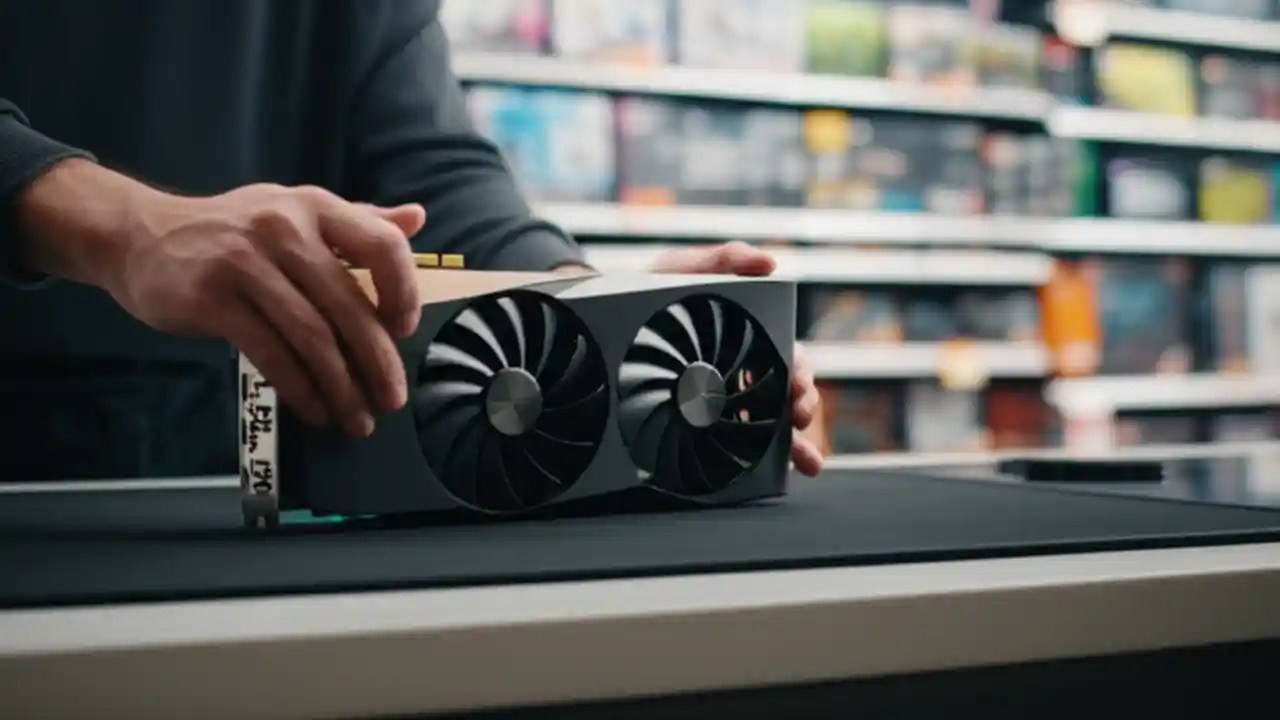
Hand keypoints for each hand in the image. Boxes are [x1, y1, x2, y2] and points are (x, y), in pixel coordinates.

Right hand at [18, 160, 424, 437]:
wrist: (141, 234)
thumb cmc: (233, 229)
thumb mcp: (296, 211)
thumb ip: (359, 220)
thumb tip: (418, 218)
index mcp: (315, 206)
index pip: (382, 245)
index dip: (403, 292)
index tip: (404, 330)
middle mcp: (284, 229)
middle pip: (348, 306)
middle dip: (377, 362)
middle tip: (392, 398)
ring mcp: (245, 262)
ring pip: (312, 337)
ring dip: (341, 387)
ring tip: (358, 419)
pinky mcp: (213, 299)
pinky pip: (272, 354)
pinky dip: (301, 390)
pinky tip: (316, 411)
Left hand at [650, 241, 823, 476]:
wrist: (601, 321)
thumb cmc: (650, 293)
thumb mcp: (683, 270)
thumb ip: (723, 259)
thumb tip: (769, 261)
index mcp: (747, 337)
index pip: (789, 357)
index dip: (802, 373)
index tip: (799, 386)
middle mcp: (741, 372)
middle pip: (786, 395)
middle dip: (801, 408)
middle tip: (797, 415)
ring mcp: (722, 401)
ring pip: (770, 427)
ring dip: (794, 445)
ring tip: (803, 461)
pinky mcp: (700, 424)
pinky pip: (733, 446)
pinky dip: (759, 463)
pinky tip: (772, 476)